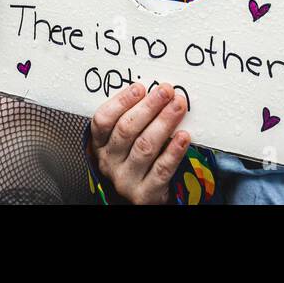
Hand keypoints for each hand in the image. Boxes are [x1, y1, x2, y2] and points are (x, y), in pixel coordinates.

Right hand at [88, 83, 190, 204]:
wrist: (143, 195)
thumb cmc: (134, 159)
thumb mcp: (124, 139)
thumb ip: (133, 117)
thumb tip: (155, 91)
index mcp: (100, 144)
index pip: (103, 120)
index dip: (121, 102)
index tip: (140, 87)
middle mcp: (109, 162)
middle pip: (126, 130)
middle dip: (148, 107)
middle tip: (166, 91)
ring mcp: (126, 179)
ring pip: (145, 147)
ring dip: (163, 122)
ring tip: (178, 106)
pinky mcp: (145, 194)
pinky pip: (161, 170)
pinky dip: (173, 151)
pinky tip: (183, 136)